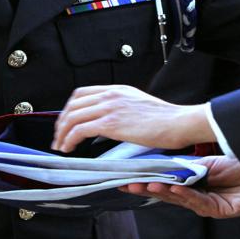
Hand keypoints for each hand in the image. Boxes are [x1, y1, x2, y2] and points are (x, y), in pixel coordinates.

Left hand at [52, 85, 213, 152]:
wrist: (180, 122)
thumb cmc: (169, 120)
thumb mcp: (142, 106)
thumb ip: (126, 109)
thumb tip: (117, 123)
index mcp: (118, 90)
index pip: (82, 93)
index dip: (70, 108)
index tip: (67, 121)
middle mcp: (111, 94)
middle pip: (73, 105)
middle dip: (61, 122)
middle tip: (59, 136)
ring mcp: (110, 107)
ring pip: (73, 117)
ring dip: (62, 133)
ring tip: (60, 146)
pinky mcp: (111, 123)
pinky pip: (80, 130)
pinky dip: (69, 140)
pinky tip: (68, 149)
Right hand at [121, 156, 239, 219]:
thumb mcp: (211, 163)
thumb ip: (190, 166)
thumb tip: (164, 162)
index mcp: (194, 184)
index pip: (166, 183)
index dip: (148, 181)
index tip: (127, 178)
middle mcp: (199, 197)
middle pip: (169, 195)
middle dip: (148, 189)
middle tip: (129, 185)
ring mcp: (209, 205)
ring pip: (181, 200)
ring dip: (164, 193)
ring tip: (149, 185)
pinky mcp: (222, 211)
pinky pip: (200, 202)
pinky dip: (186, 195)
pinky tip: (175, 189)